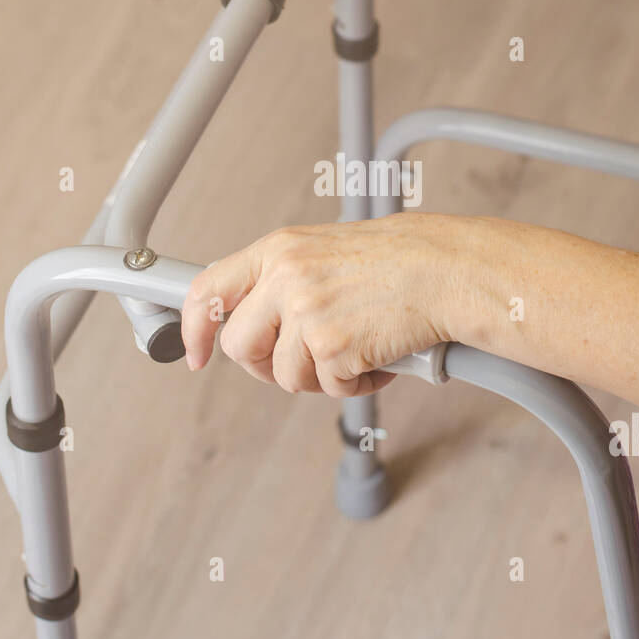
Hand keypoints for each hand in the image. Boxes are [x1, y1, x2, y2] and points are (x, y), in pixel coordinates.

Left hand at [180, 214, 475, 397]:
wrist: (445, 269)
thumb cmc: (396, 261)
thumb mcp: (325, 251)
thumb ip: (283, 279)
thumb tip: (252, 323)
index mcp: (278, 250)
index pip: (207, 289)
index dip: (193, 329)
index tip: (196, 355)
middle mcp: (285, 279)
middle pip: (241, 346)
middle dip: (267, 366)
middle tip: (305, 361)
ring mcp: (308, 314)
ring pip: (285, 376)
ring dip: (321, 377)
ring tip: (356, 352)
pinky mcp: (334, 347)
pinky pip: (330, 388)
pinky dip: (356, 383)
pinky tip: (378, 359)